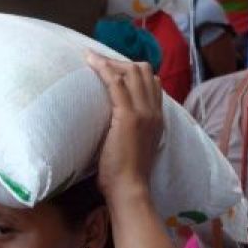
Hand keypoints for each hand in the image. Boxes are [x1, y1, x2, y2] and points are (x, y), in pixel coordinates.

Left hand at [88, 52, 163, 204]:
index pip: (152, 83)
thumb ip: (130, 130)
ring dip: (110, 62)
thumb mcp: (134, 146)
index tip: (113, 71)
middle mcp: (154, 111)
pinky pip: (116, 82)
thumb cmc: (126, 174)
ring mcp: (143, 112)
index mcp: (157, 118)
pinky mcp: (128, 116)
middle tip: (98, 64)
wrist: (130, 189)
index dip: (133, 72)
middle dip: (121, 63)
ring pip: (132, 72)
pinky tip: (90, 62)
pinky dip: (103, 68)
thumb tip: (111, 124)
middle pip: (144, 71)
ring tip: (91, 59)